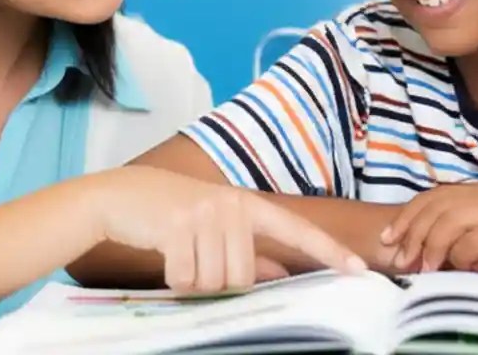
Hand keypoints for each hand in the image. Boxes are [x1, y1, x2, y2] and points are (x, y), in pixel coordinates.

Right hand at [93, 166, 365, 292]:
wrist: (119, 197)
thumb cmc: (170, 212)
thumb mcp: (214, 224)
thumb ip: (248, 249)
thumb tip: (279, 274)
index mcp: (246, 203)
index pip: (297, 229)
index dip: (328, 251)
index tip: (358, 270)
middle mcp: (231, 205)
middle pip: (244, 275)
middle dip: (219, 280)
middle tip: (195, 257)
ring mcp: (205, 214)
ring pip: (216, 281)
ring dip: (195, 281)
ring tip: (179, 253)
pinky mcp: (177, 227)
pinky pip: (186, 279)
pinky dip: (174, 279)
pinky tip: (165, 255)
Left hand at [381, 180, 477, 273]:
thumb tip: (448, 252)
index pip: (437, 195)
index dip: (410, 214)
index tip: (392, 236)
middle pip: (435, 205)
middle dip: (409, 230)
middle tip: (396, 257)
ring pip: (446, 222)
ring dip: (427, 247)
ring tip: (418, 270)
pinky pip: (468, 244)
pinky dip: (454, 260)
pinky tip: (449, 275)